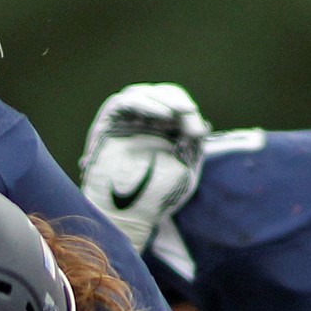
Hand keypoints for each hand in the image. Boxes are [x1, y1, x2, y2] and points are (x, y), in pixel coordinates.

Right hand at [80, 82, 210, 250]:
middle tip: (190, 114)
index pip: (173, 106)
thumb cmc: (155, 198)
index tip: (199, 132)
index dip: (187, 114)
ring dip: (163, 100)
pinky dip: (145, 104)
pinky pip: (125, 102)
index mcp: (158, 130)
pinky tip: (163, 116)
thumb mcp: (184, 169)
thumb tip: (203, 124)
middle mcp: (140, 123)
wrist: (127, 217)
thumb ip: (193, 145)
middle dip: (177, 102)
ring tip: (178, 113)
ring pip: (142, 93)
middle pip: (159, 96)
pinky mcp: (107, 124)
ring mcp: (123, 123)